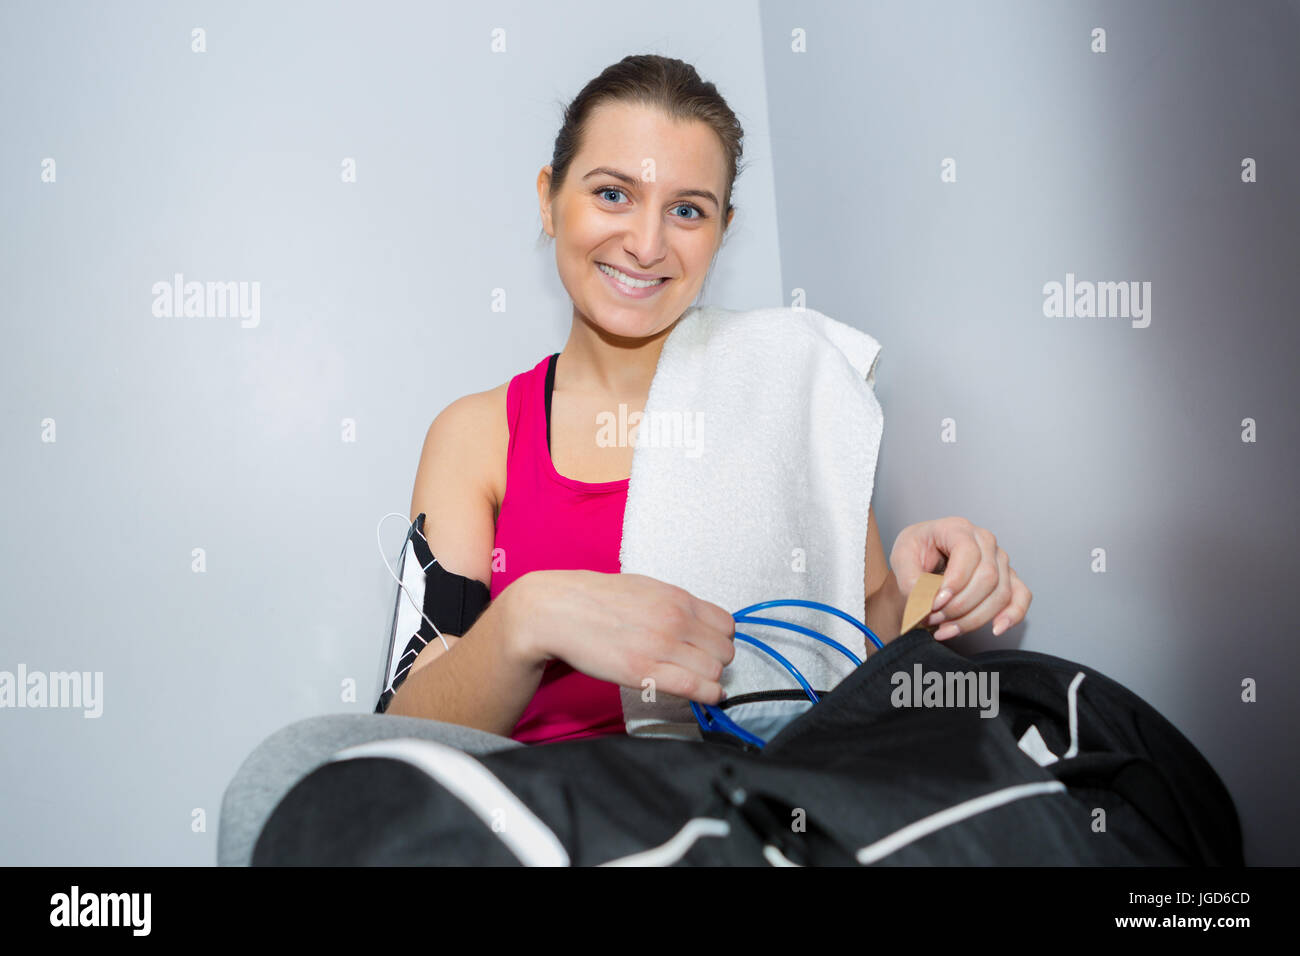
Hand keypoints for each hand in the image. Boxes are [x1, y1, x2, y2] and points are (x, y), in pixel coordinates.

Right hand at [509, 569, 735, 704]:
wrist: (557, 610)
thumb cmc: (597, 599)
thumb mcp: (645, 589)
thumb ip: (674, 605)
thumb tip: (698, 622)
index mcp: (676, 598)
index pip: (727, 624)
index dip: (721, 640)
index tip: (709, 648)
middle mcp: (675, 620)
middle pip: (725, 650)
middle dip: (716, 661)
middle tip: (698, 666)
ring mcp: (660, 646)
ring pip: (715, 671)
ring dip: (710, 679)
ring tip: (693, 680)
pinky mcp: (644, 672)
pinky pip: (696, 688)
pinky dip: (709, 695)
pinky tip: (707, 696)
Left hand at [889, 516, 1031, 639]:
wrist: (923, 556)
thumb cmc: (915, 551)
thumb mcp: (901, 557)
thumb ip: (909, 578)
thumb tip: (927, 601)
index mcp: (957, 528)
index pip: (967, 554)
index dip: (954, 583)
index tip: (934, 603)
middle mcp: (985, 541)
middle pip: (987, 578)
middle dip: (959, 606)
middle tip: (933, 619)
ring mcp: (1000, 559)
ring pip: (1001, 593)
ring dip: (973, 618)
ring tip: (945, 629)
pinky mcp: (1007, 578)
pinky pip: (1021, 596)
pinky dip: (1012, 615)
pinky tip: (996, 629)